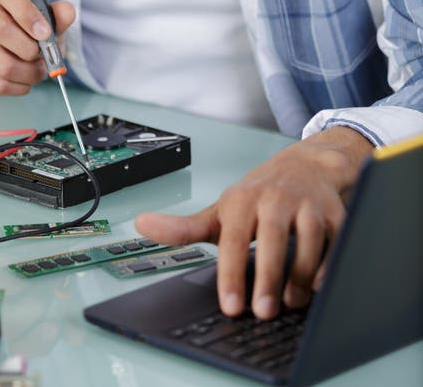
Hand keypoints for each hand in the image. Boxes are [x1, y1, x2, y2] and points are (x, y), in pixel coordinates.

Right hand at [0, 0, 75, 94]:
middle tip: (41, 58)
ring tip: (36, 72)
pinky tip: (23, 82)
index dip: (29, 15)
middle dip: (29, 51)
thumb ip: (58, 16)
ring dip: (28, 75)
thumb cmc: (26, 29)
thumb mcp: (46, 19)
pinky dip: (17, 88)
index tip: (45, 33)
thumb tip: (67, 11)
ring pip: (2, 64)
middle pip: (0, 30)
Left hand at [135, 127, 373, 318]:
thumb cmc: (260, 195)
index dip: (231, 275)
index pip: (234, 241)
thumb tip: (141, 224)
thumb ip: (185, 227)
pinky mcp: (335, 212)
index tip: (231, 306)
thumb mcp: (221, 211)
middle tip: (263, 312)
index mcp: (243, 200)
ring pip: (308, 243)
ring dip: (299, 277)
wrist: (306, 165)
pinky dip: (328, 265)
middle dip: (268, 279)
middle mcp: (275, 199)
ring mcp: (307, 204)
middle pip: (272, 242)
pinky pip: (336, 242)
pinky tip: (317, 284)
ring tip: (290, 302)